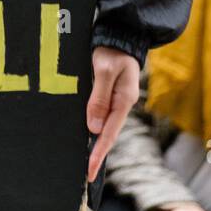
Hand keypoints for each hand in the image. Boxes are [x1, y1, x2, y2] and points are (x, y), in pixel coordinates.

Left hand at [86, 46, 139, 180]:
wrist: (119, 35)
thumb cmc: (112, 51)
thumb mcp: (104, 70)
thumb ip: (99, 98)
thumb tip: (94, 127)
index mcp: (124, 100)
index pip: (109, 133)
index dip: (99, 153)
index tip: (90, 170)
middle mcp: (122, 104)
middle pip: (109, 134)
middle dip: (98, 154)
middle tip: (87, 174)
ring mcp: (116, 100)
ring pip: (105, 126)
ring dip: (95, 143)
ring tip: (86, 162)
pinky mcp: (109, 95)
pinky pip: (102, 116)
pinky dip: (94, 128)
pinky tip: (87, 136)